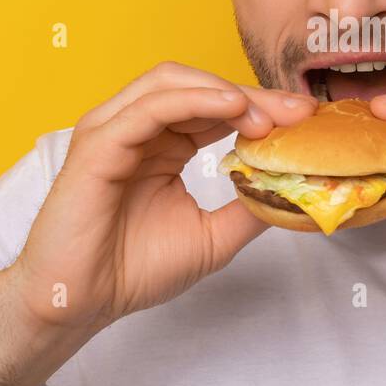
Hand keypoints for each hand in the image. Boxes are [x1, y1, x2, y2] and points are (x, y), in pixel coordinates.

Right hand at [8, 62, 315, 334]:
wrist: (79, 301)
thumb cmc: (132, 269)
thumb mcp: (212, 236)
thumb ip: (249, 207)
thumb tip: (297, 189)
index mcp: (163, 143)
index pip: (215, 107)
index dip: (262, 106)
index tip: (306, 117)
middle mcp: (137, 128)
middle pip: (199, 86)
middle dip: (251, 94)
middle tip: (296, 112)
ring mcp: (114, 130)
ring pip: (171, 83)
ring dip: (224, 91)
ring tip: (264, 116)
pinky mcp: (97, 143)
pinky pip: (148, 108)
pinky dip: (192, 100)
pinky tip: (229, 109)